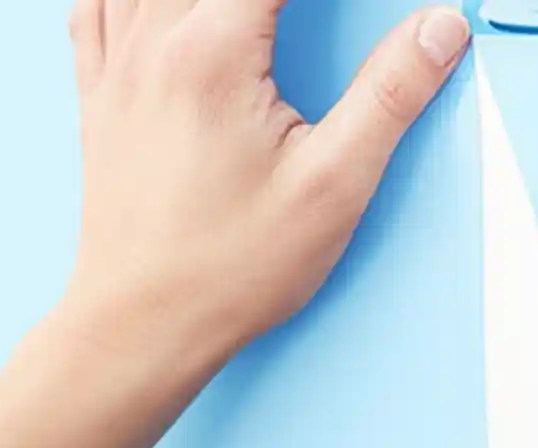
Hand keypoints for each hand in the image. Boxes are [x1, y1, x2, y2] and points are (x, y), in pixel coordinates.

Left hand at [63, 0, 470, 357]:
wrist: (144, 326)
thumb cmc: (233, 266)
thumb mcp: (335, 183)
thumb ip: (391, 94)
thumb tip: (439, 28)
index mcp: (213, 51)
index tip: (360, 8)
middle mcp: (154, 43)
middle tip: (313, 21)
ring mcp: (116, 67)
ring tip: (260, 20)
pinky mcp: (99, 97)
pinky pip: (98, 6)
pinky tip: (168, 11)